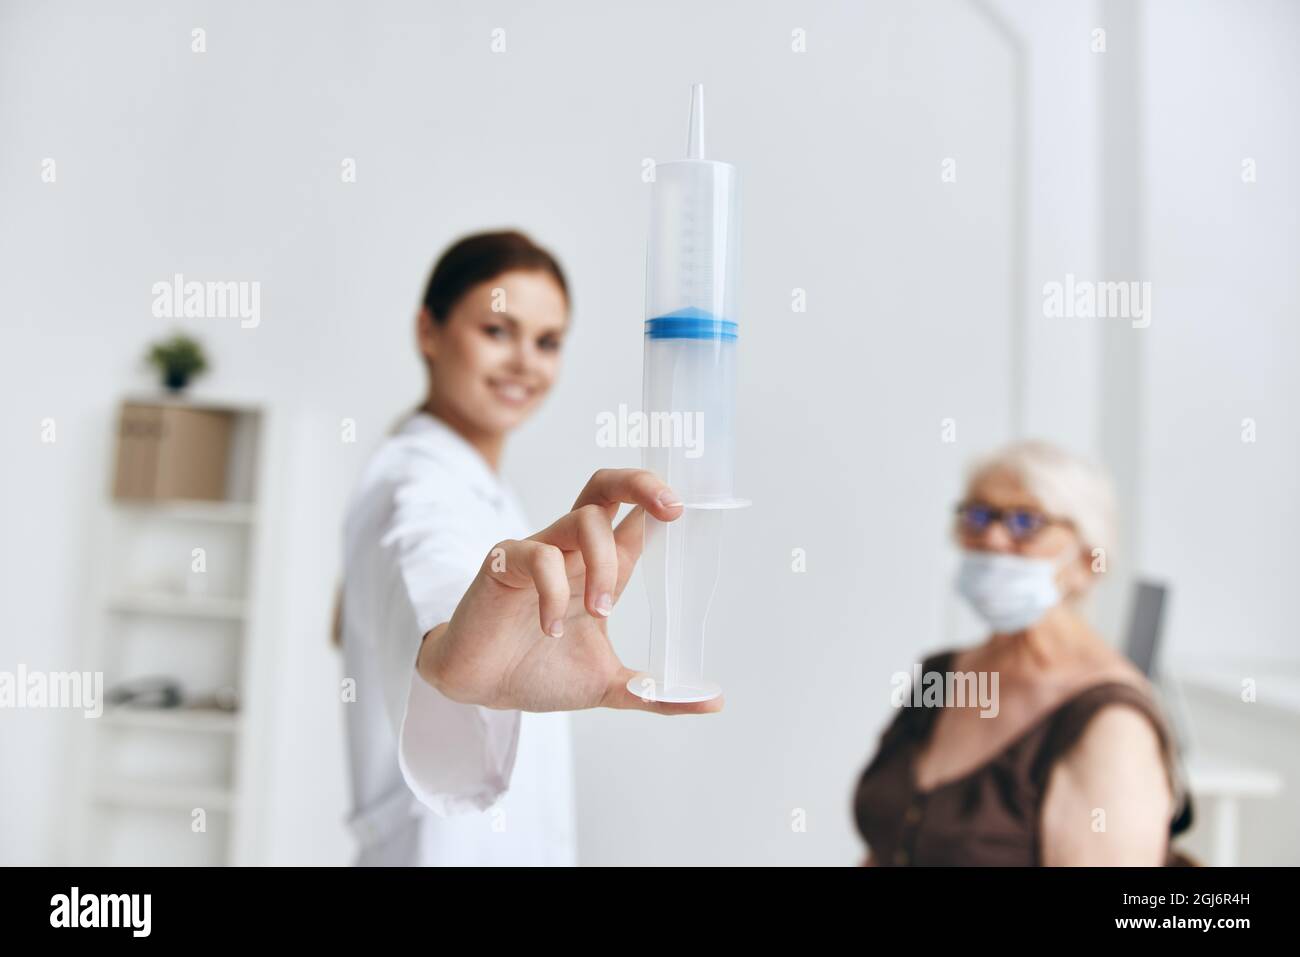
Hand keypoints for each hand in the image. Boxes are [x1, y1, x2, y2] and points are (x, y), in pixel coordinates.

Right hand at [418, 468, 724, 715]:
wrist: (479, 688)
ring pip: (583, 520)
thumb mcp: (609, 687)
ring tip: (600, 612)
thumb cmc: (538, 673)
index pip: (635, 518)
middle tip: (671, 509)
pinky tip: (550, 628)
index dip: (662, 504)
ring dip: (602, 565)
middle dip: (642, 485)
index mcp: (600, 568)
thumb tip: (712, 702)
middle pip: (606, 489)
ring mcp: (538, 551)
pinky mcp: (504, 563)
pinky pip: (538, 557)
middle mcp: (572, 551)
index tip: (691, 510)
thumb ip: (656, 693)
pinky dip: (554, 593)